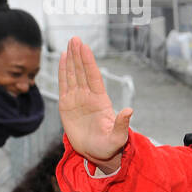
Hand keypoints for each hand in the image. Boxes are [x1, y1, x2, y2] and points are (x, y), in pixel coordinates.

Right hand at [59, 37, 132, 171]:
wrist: (96, 154)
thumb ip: (122, 124)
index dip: (89, 62)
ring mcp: (77, 100)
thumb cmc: (109, 146)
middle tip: (75, 38)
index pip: (94, 77)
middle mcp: (89, 97)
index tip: (85, 47)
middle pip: (83, 72)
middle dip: (79, 55)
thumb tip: (129, 111)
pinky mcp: (66, 105)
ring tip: (69, 44)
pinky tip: (62, 60)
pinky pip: (64, 85)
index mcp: (101, 101)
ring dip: (71, 60)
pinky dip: (63, 72)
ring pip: (73, 75)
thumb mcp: (118, 137)